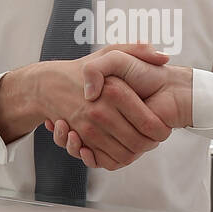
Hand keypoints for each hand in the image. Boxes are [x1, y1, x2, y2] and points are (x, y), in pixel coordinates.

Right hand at [0, 44, 172, 169]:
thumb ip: (138, 50)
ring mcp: (88, 128)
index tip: (164, 128)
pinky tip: (115, 148)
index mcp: (115, 92)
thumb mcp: (111, 52)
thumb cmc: (85, 68)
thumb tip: (164, 57)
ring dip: (134, 154)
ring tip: (137, 144)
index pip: (149, 124)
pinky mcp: (79, 140)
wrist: (48, 84)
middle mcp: (100, 112)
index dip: (161, 130)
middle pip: (139, 144)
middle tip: (153, 139)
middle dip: (150, 145)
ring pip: (123, 156)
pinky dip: (113, 159)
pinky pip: (101, 161)